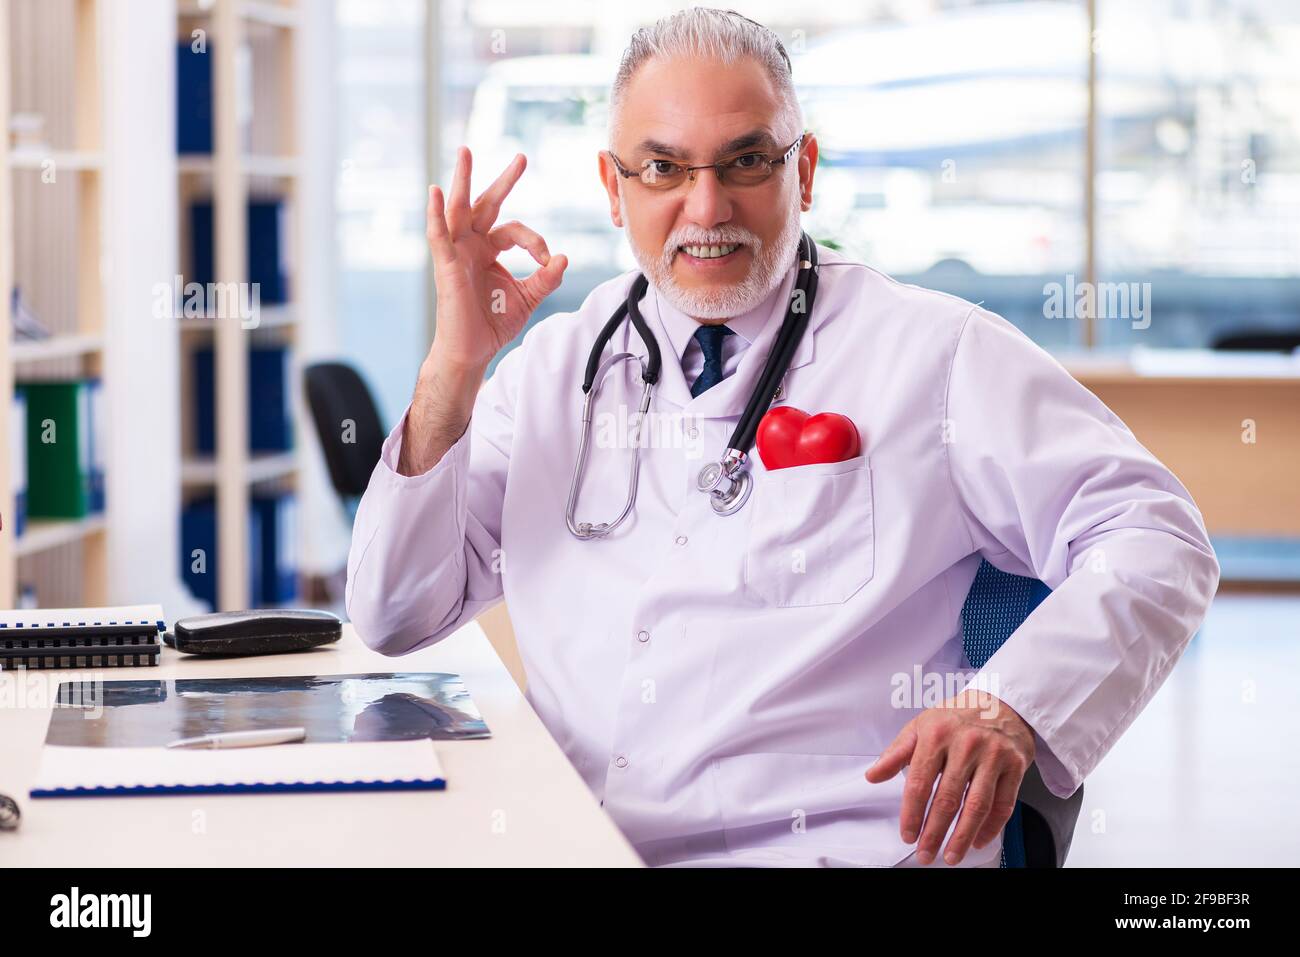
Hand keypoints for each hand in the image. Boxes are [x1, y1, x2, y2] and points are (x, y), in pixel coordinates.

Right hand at [424, 146, 567, 370]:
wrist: (472, 352)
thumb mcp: (527, 298)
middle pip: (487, 205)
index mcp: (489, 250)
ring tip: (465, 152)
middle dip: (504, 181)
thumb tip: (563, 258)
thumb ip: (545, 278)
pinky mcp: (446, 266)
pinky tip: (435, 192)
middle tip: (522, 158)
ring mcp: (457, 253)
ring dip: (462, 180)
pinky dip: (435, 213)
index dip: (535, 242)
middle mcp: (471, 246)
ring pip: (458, 209)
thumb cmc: (493, 324)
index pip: (515, 231)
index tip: (547, 261)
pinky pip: (438, 235)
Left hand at [865, 689, 1034, 865]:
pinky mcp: (1016, 765)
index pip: (920, 783)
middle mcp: (966, 745)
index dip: (912, 813)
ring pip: (977, 806)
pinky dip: (990, 828)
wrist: (1001, 701)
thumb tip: (872, 776)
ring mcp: (994, 755)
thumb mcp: (921, 726)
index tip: (907, 834)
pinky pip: (1004, 804)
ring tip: (951, 855)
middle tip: (926, 853)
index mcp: (937, 734)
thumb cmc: (956, 716)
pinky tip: (978, 840)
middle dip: (934, 832)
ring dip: (962, 836)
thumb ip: (896, 753)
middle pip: (948, 799)